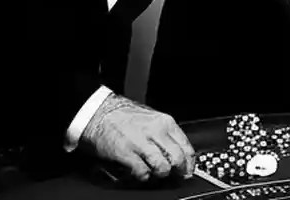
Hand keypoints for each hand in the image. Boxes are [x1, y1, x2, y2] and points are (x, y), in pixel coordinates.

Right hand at [79, 94, 194, 182]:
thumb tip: (179, 153)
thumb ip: (167, 135)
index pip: (187, 147)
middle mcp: (156, 131)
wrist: (100, 113)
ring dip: (160, 174)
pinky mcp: (126, 154)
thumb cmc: (126, 117)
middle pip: (177, 159)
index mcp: (165, 122)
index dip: (189, 164)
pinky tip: (140, 171)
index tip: (188, 171)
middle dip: (177, 171)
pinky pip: (143, 172)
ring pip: (163, 167)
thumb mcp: (153, 119)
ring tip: (154, 172)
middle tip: (173, 175)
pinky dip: (143, 176)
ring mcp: (141, 143)